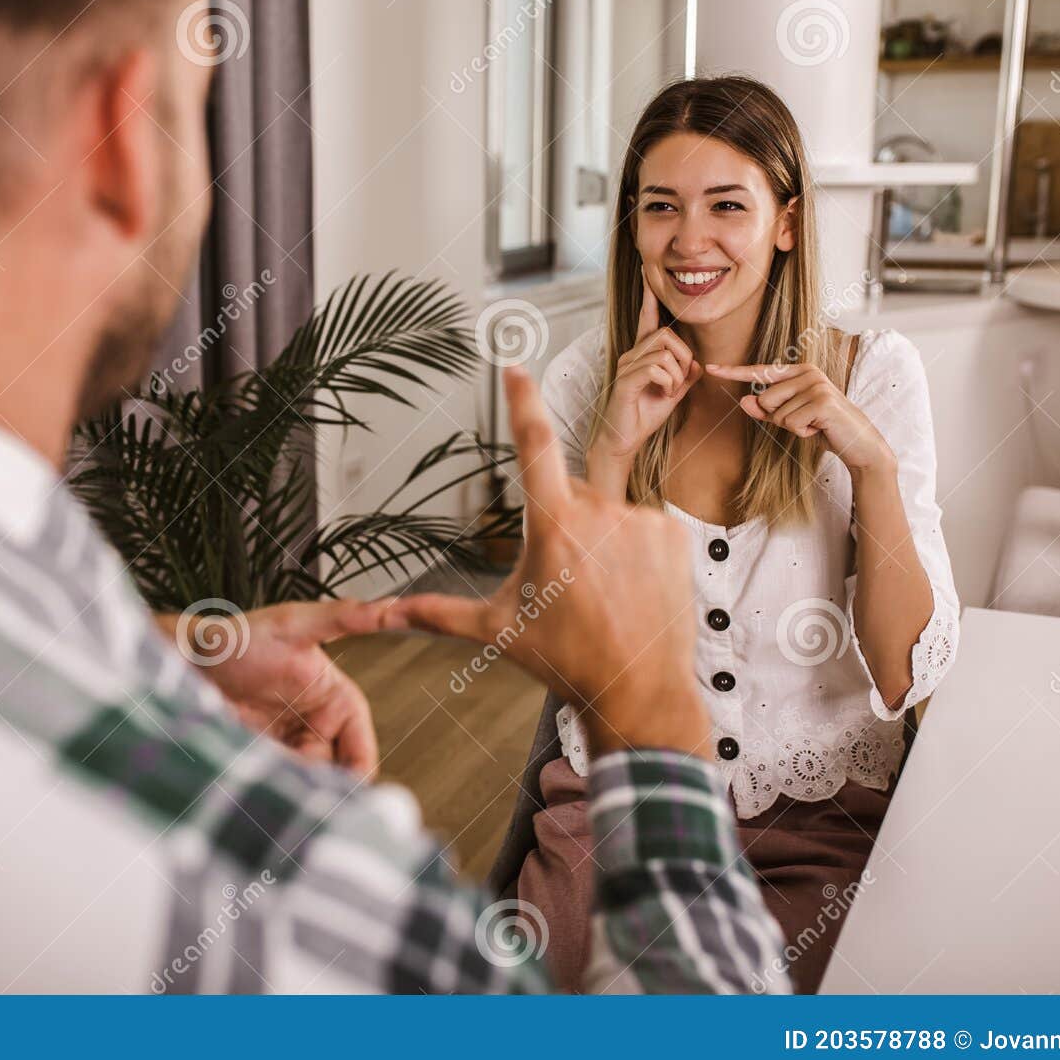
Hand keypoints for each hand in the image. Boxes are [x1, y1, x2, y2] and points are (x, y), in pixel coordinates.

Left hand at [166, 600, 395, 775]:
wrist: (183, 660)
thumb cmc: (239, 635)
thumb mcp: (295, 623)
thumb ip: (345, 616)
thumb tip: (394, 604)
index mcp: (336, 699)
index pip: (360, 744)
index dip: (360, 769)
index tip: (354, 792)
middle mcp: (316, 726)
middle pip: (335, 773)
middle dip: (327, 790)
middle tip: (314, 804)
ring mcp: (288, 745)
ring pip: (307, 784)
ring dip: (299, 793)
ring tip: (280, 789)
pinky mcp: (262, 759)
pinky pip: (278, 786)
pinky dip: (276, 793)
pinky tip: (263, 792)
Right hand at [389, 367, 708, 758]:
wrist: (637, 690)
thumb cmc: (567, 660)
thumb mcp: (497, 630)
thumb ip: (437, 612)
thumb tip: (388, 614)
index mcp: (552, 526)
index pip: (533, 444)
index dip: (521, 401)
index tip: (514, 368)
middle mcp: (599, 514)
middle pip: (567, 494)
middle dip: (560, 522)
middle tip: (565, 581)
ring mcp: (640, 522)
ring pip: (606, 511)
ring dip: (599, 539)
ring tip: (602, 592)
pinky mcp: (672, 535)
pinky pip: (641, 525)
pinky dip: (633, 549)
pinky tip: (631, 588)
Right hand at [586, 267, 700, 485]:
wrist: (622, 440)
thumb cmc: (644, 415)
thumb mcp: (673, 393)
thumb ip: (685, 376)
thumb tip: (697, 362)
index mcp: (641, 354)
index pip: (646, 319)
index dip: (648, 296)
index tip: (646, 272)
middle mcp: (631, 354)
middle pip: (667, 334)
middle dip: (683, 357)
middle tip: (678, 382)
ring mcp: (626, 365)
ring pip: (665, 352)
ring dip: (677, 375)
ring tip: (668, 392)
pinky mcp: (626, 379)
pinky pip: (657, 367)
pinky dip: (668, 383)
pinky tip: (662, 395)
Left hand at [704, 361, 895, 474]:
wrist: (858, 442)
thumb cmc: (823, 427)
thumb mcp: (791, 418)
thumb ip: (766, 410)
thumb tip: (744, 401)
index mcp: (799, 372)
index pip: (760, 371)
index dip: (733, 371)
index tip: (710, 367)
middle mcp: (807, 372)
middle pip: (765, 399)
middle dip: (779, 418)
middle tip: (805, 421)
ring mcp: (816, 385)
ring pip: (777, 413)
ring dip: (793, 427)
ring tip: (814, 424)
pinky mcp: (822, 401)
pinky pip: (790, 422)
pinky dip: (802, 432)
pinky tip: (819, 428)